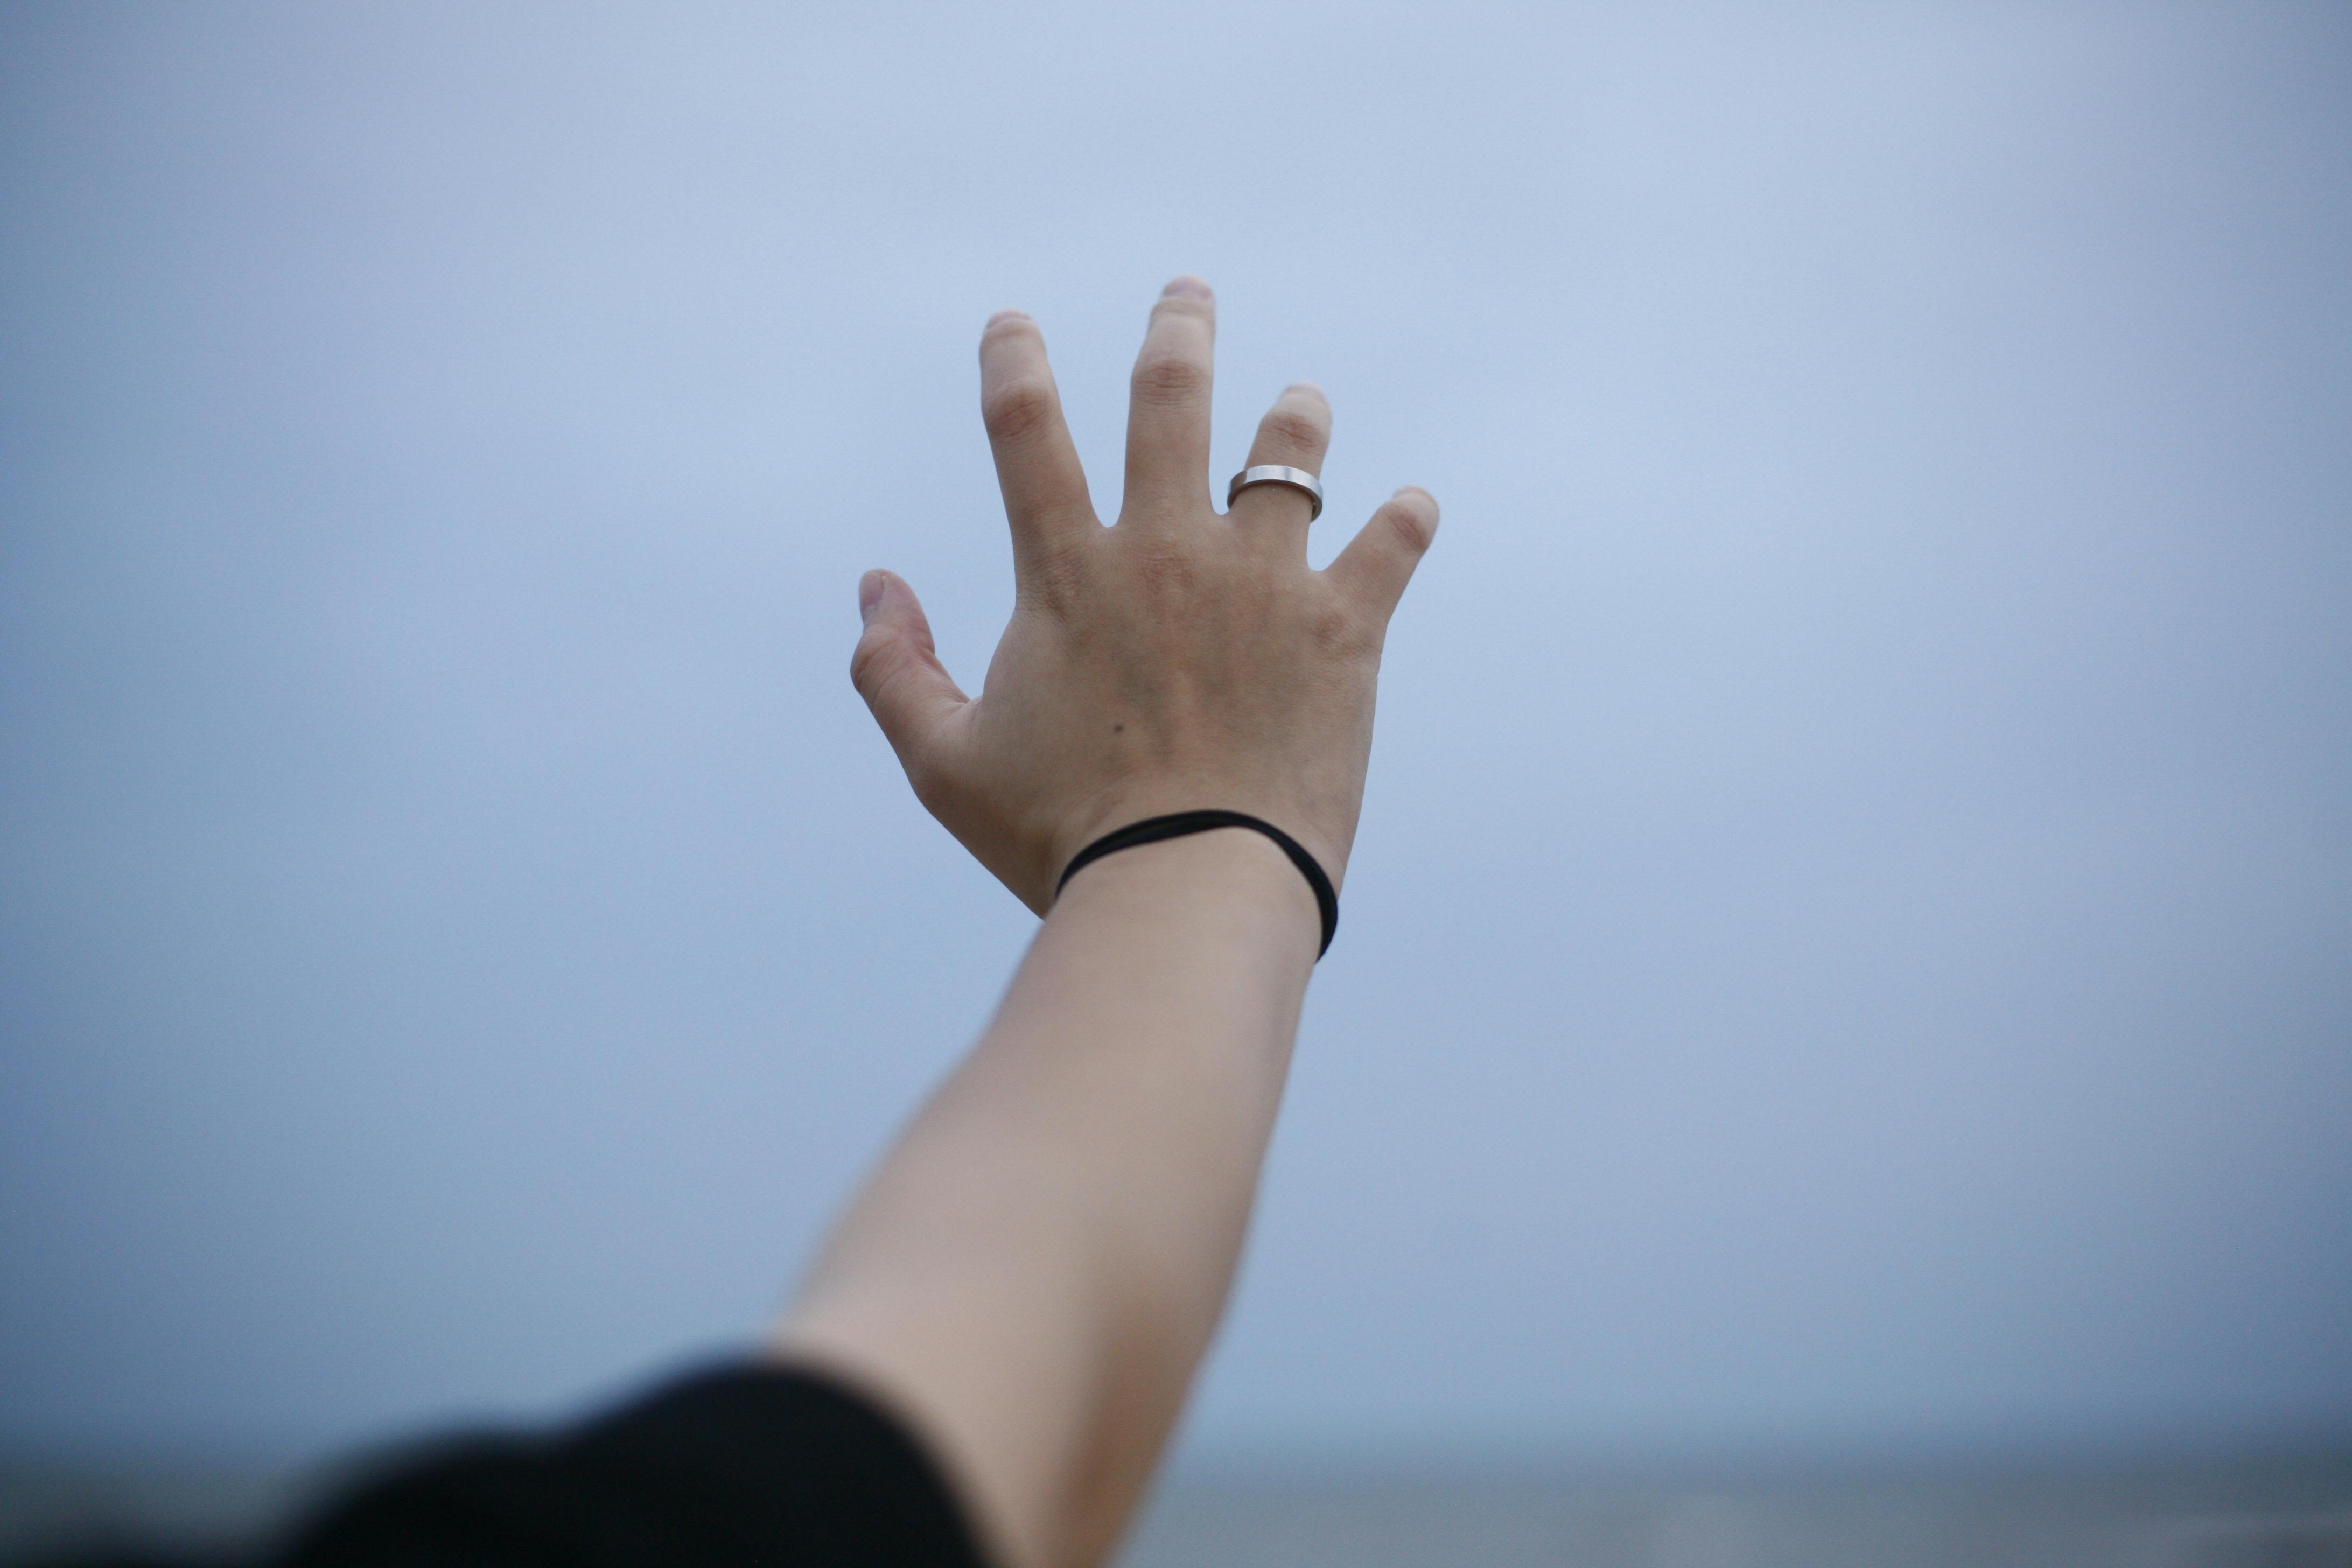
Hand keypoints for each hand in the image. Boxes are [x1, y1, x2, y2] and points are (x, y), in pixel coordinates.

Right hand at [850, 276, 1438, 915]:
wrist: (1189, 888)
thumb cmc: (1059, 837)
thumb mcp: (944, 763)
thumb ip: (893, 668)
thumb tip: (873, 586)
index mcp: (1067, 572)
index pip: (1026, 430)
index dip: (1013, 362)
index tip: (1012, 321)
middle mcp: (1167, 551)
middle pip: (1170, 402)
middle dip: (1178, 333)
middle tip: (1188, 295)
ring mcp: (1263, 583)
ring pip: (1289, 457)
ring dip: (1295, 417)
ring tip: (1301, 399)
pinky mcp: (1346, 629)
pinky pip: (1390, 546)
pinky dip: (1406, 522)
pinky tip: (1414, 508)